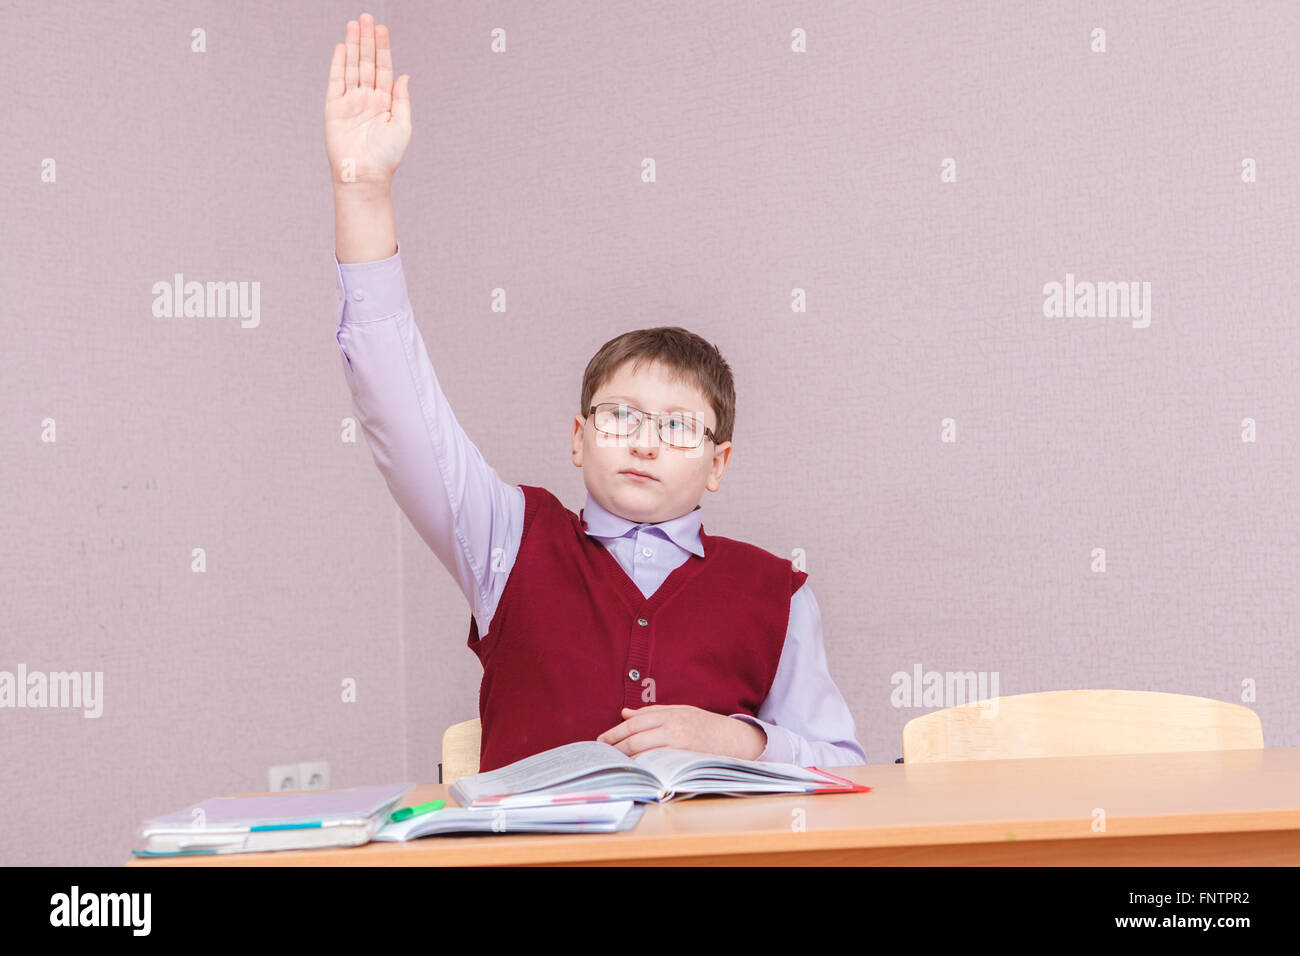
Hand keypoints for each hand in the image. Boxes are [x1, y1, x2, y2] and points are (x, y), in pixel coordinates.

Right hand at [324, 13, 411, 189]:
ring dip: (352, 45)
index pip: (383, 69)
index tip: (382, 29)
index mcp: (385, 102)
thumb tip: (405, 75)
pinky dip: (337, 64)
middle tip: (367, 17)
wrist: (365, 173)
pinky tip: (340, 47)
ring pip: (351, 67)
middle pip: (366, 62)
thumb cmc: (386, 156)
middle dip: (367, 40)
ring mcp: (350, 101)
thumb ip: (402, 99)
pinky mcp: (334, 108)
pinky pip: (335, 81)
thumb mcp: (403, 125)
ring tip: (354, 24)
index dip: (383, 49)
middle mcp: (367, 98)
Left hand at [597, 705, 766, 759]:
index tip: (601, 740)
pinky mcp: (684, 760)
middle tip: (602, 754)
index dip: (615, 732)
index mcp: (670, 714)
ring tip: (613, 763)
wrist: (734, 739)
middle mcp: (674, 728)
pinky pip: (657, 764)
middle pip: (636, 738)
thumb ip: (651, 712)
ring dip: (626, 759)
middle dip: (616, 747)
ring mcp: (679, 745)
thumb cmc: (704, 724)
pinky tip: (633, 770)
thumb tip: (625, 713)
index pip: (635, 723)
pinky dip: (643, 767)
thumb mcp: (680, 711)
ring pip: (644, 752)